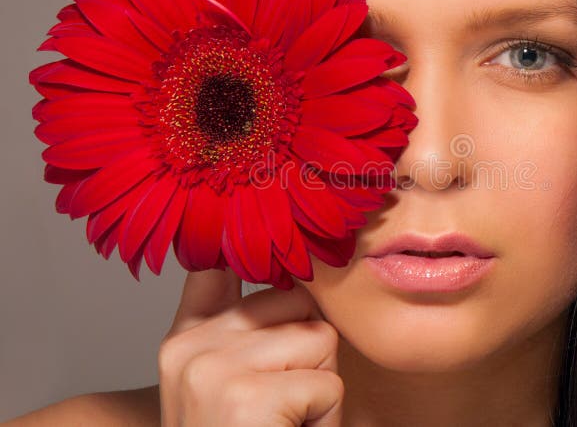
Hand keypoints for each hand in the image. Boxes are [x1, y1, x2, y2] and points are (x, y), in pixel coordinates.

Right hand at [158, 268, 342, 425]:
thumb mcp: (223, 380)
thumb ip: (241, 326)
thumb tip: (285, 270)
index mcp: (184, 340)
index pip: (219, 266)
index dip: (258, 256)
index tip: (271, 230)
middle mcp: (191, 347)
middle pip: (297, 301)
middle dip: (311, 349)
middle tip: (285, 399)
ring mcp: (215, 369)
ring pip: (320, 337)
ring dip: (322, 385)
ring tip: (288, 417)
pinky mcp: (248, 398)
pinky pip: (330, 384)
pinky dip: (328, 417)